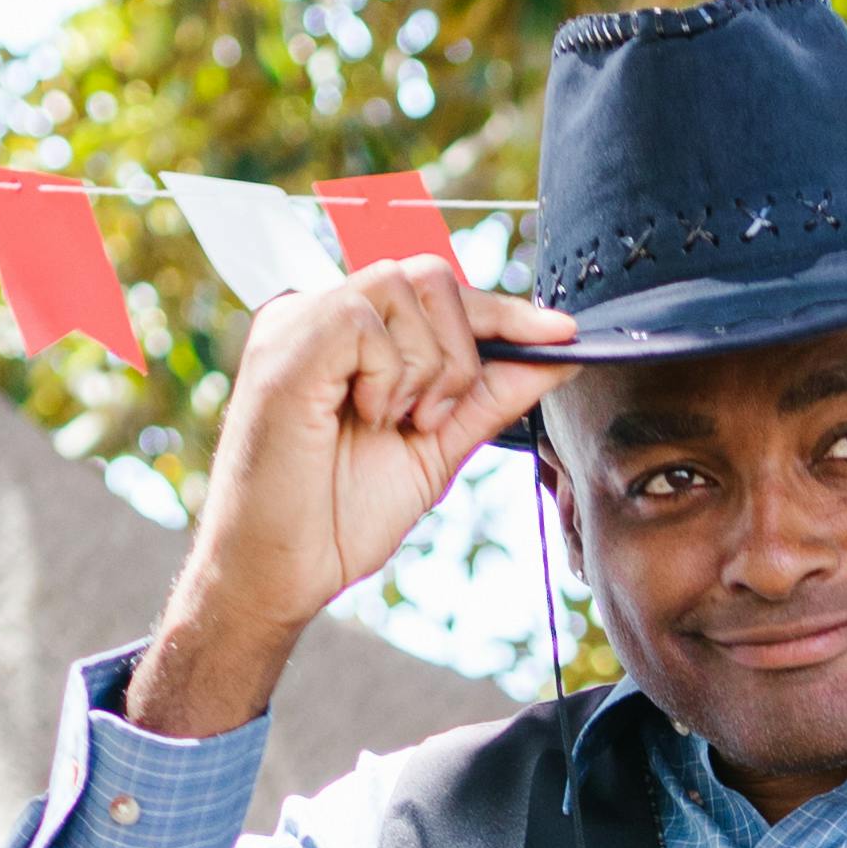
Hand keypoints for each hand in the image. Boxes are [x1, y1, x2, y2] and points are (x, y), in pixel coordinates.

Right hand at [128, 264, 571, 736]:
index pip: (441, 294)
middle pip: (431, 274)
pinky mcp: (284, 341)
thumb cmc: (338, 516)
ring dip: (426, 367)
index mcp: (351, 335)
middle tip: (432, 419)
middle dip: (461, 350)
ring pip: (404, 287)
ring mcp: (298, 321)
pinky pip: (365, 319)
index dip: (506, 312)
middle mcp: (321, 314)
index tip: (564, 335)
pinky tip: (365, 418)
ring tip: (394, 423)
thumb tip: (557, 354)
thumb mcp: (436, 447)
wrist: (282, 573)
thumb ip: (488, 395)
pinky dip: (387, 376)